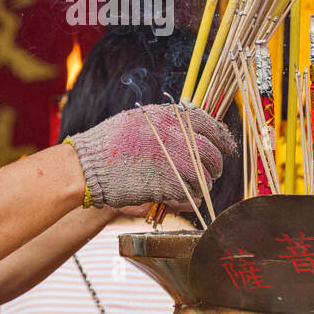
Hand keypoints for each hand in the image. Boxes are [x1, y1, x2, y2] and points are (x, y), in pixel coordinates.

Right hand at [68, 104, 235, 208]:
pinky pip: (190, 192)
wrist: (87, 167)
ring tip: (198, 185)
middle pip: (210, 151)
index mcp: (166, 116)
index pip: (206, 122)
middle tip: (214, 171)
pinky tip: (184, 195)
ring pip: (204, 174)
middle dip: (216, 163)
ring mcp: (171, 160)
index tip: (226, 145)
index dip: (221, 136)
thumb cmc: (108, 145)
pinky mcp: (166, 184)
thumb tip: (191, 131)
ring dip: (205, 181)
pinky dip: (191, 196)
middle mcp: (172, 135)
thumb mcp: (137, 121)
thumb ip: (164, 124)